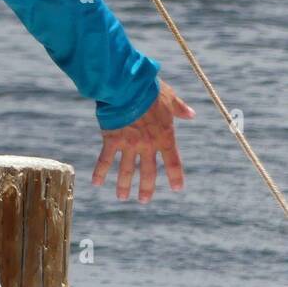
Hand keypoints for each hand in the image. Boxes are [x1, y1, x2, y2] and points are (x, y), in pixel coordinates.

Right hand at [92, 79, 194, 201]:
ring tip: (122, 197)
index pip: (173, 162)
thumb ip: (180, 109)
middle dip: (146, 188)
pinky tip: (96, 183)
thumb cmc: (150, 89)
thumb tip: (191, 114)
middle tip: (144, 200)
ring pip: (126, 169)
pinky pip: (105, 159)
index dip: (175, 176)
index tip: (176, 188)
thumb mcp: (170, 98)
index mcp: (164, 136)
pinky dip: (100, 171)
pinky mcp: (112, 139)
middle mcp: (148, 145)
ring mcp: (129, 144)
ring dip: (124, 185)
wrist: (127, 86)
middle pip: (148, 171)